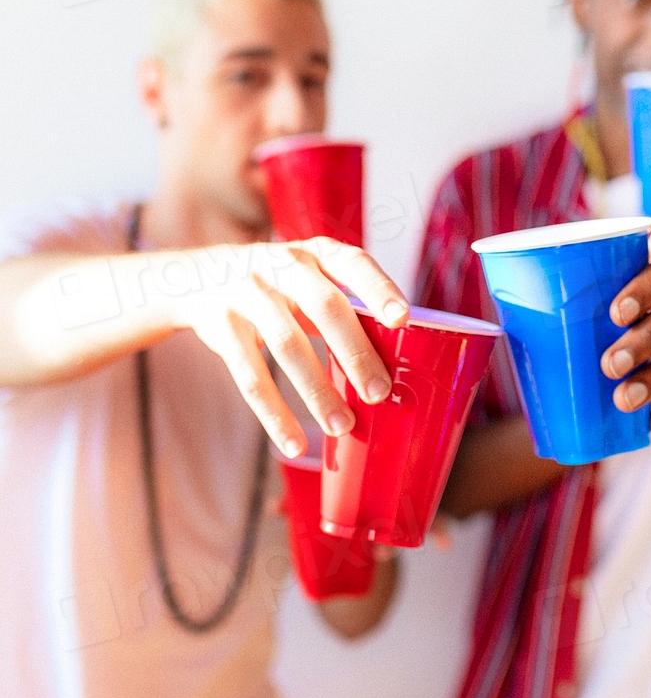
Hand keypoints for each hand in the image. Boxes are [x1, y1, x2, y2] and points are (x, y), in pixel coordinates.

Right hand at [180, 237, 408, 457]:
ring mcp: (249, 293)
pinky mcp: (223, 327)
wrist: (201, 277)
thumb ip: (345, 306)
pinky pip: (250, 376)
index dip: (378, 288)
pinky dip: (274, 414)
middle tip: (379, 392)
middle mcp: (283, 265)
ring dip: (317, 390)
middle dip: (354, 351)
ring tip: (342, 426)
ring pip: (288, 345)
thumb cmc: (280, 285)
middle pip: (324, 306)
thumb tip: (393, 363)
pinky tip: (295, 443)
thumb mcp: (309, 278)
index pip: (353, 262)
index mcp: (316, 253)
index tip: (402, 318)